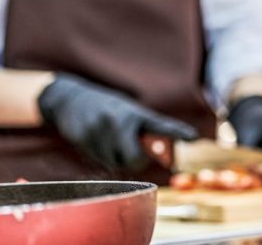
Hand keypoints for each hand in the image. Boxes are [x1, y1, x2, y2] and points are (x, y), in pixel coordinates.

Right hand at [37, 73, 198, 170]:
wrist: (68, 98)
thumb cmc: (104, 107)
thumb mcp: (125, 111)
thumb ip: (141, 130)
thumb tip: (162, 156)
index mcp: (133, 113)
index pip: (159, 123)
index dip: (176, 131)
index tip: (193, 136)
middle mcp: (118, 119)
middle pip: (134, 157)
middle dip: (135, 160)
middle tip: (131, 153)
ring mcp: (99, 128)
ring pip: (115, 162)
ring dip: (114, 158)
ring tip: (107, 141)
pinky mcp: (83, 136)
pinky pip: (98, 159)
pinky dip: (99, 155)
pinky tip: (94, 140)